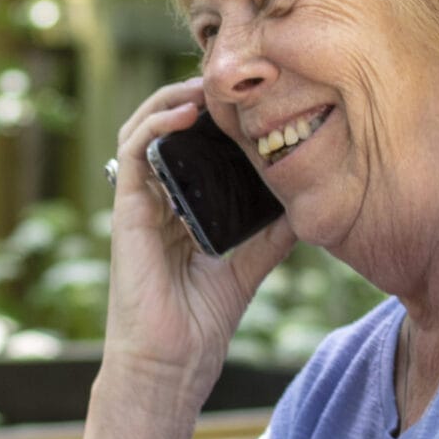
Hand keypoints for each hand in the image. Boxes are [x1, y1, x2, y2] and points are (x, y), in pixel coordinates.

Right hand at [104, 82, 294, 389]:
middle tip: (231, 75)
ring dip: (172, 97)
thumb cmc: (205, 320)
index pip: (195, 142)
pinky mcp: (127, 209)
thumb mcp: (253, 261)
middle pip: (169, 126)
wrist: (173, 363)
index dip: (216, 113)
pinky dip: (154, 123)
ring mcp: (140, 201)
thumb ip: (274, 227)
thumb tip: (312, 195)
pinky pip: (132, 151)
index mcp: (184, 204)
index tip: (250, 92)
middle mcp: (159, 196)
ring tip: (205, 83)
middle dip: (196, 94)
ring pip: (144, 126)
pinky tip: (185, 112)